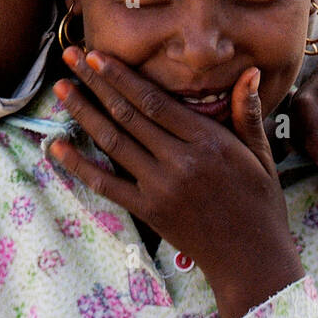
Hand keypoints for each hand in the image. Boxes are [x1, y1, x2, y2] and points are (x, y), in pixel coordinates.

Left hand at [49, 48, 303, 317]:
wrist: (253, 262)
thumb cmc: (260, 203)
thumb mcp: (260, 154)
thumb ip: (247, 112)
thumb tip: (249, 70)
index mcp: (208, 142)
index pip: (155, 101)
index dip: (123, 76)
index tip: (98, 55)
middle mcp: (180, 162)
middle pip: (128, 114)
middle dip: (96, 82)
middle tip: (70, 56)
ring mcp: (161, 188)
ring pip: (113, 143)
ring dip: (84, 113)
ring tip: (62, 88)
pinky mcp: (148, 212)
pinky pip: (107, 185)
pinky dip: (79, 165)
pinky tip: (56, 146)